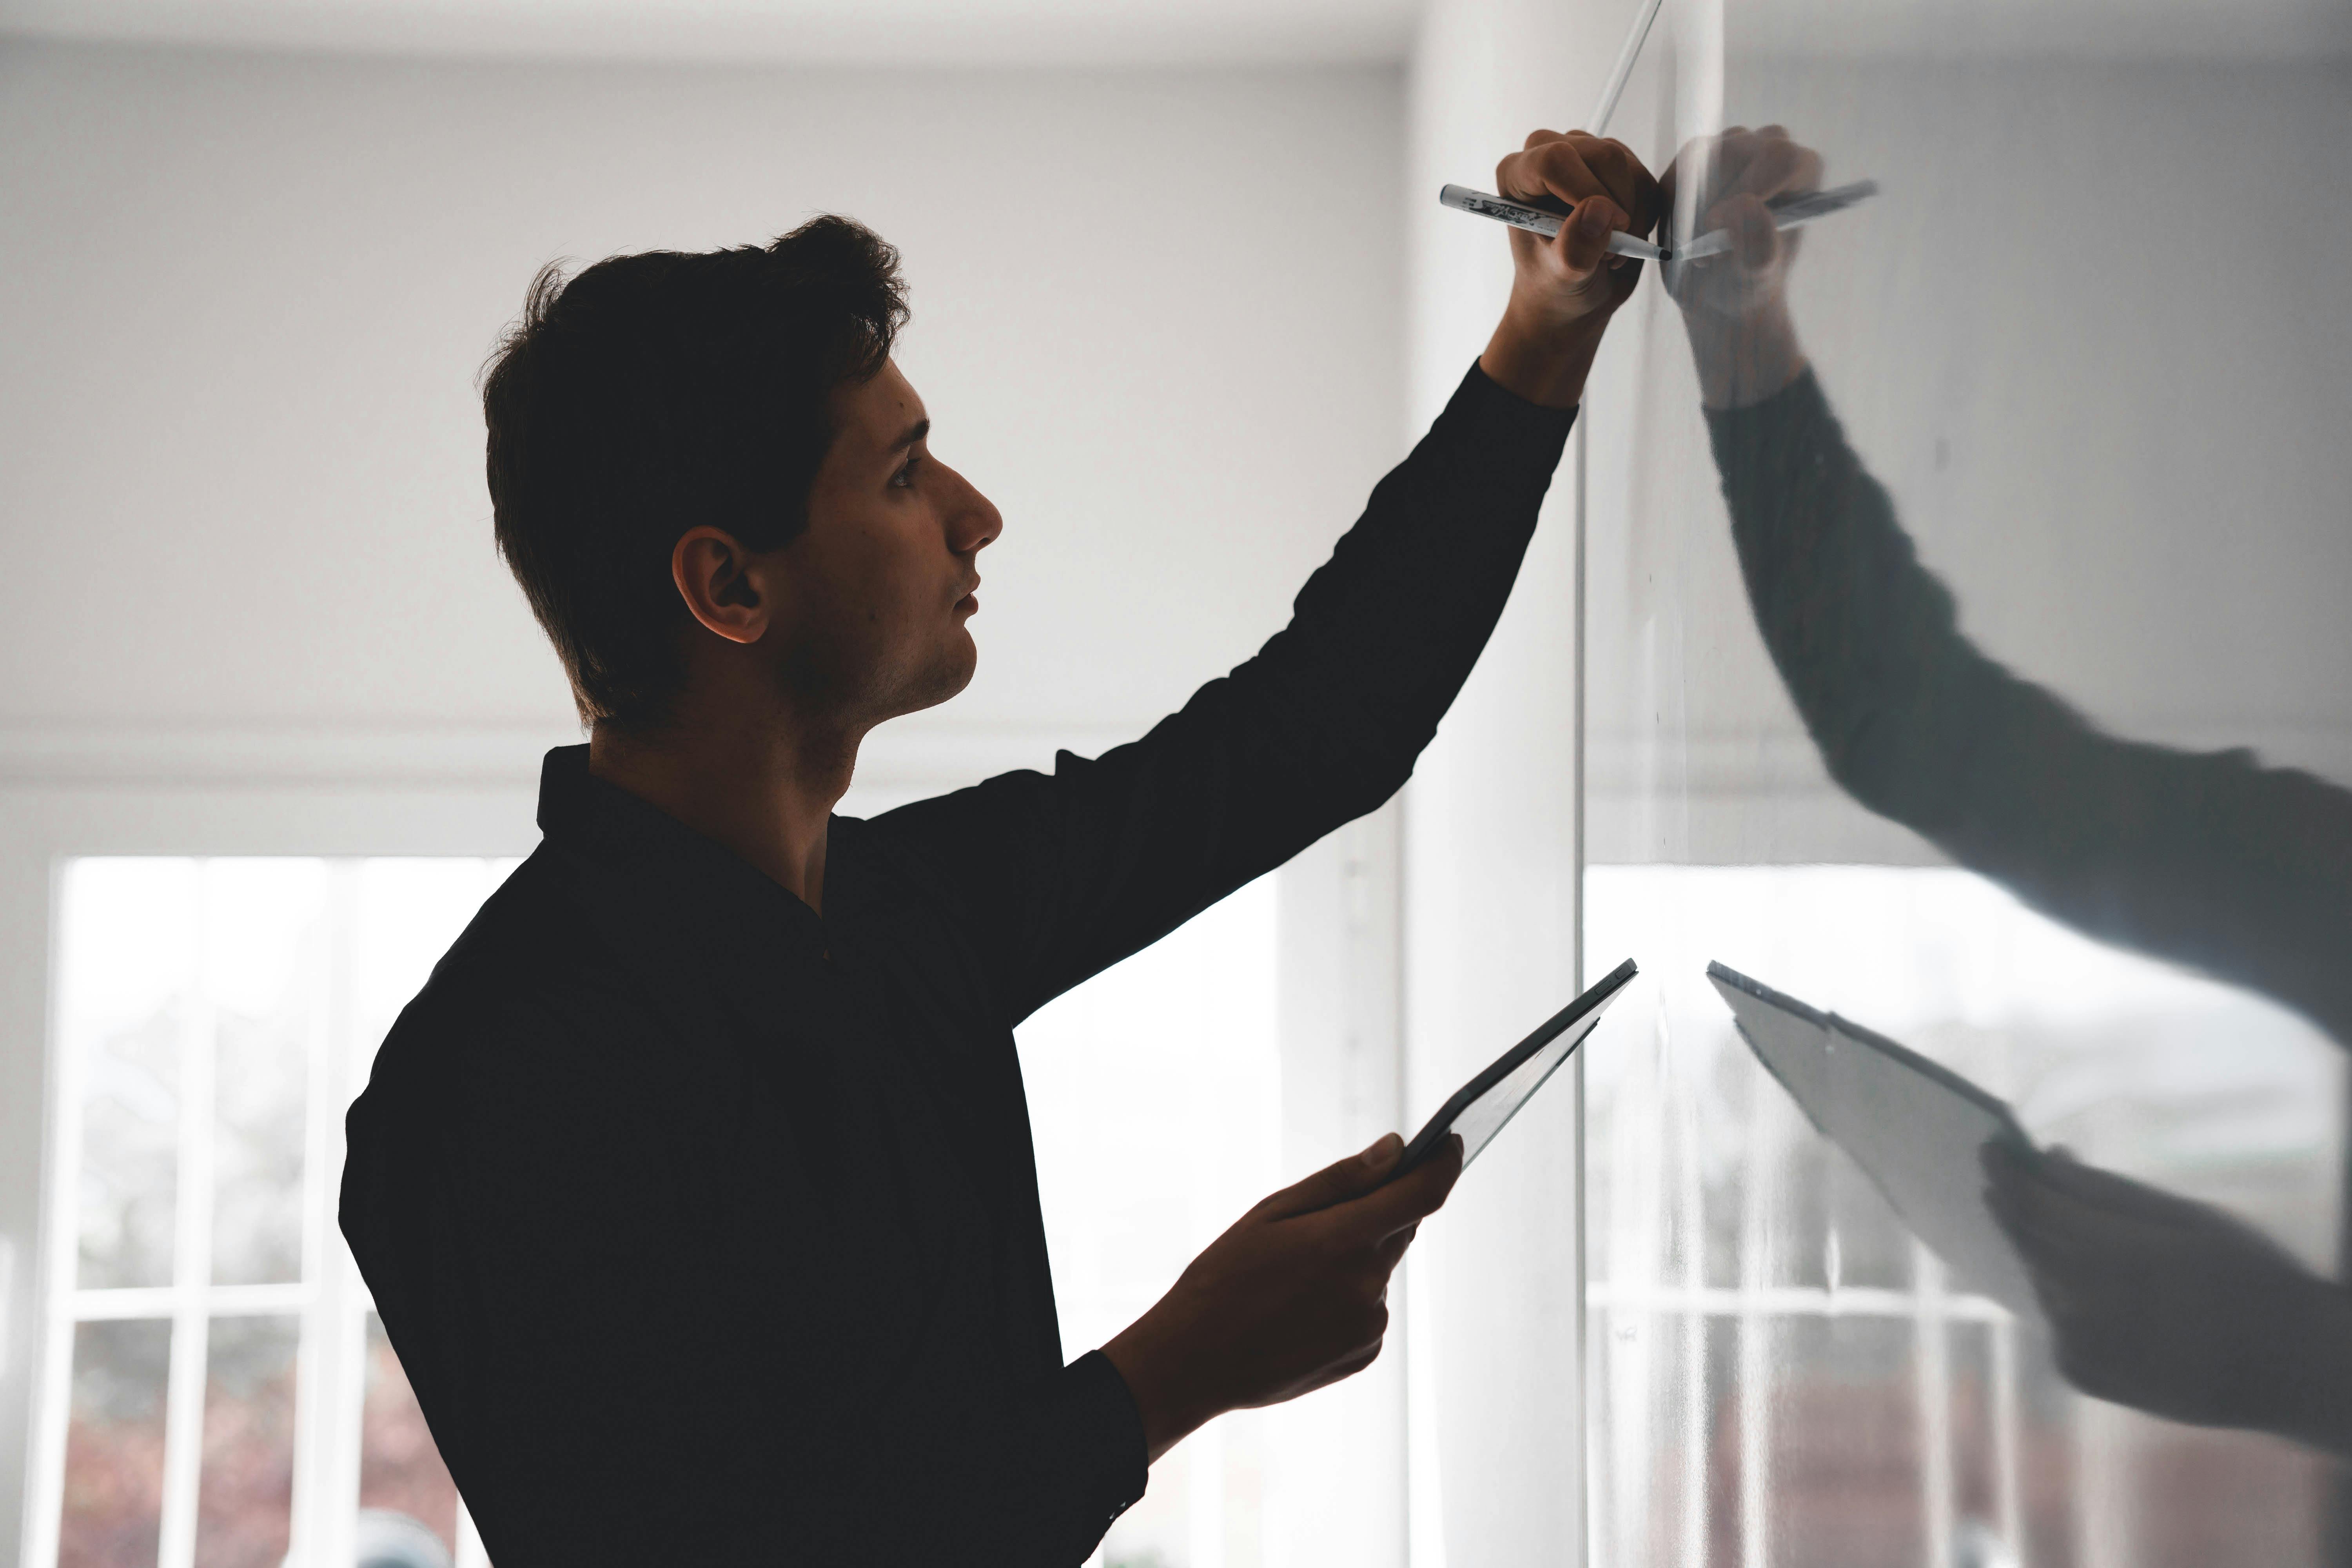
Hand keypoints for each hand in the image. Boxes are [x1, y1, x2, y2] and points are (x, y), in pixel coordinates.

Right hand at [1103, 1131, 1462, 1461]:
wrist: (1196, 1361)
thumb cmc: (1224, 1277)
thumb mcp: (1272, 1213)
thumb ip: (1342, 1180)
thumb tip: (1396, 1150)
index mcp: (1344, 1240)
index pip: (1423, 1193)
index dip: (1445, 1162)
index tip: (1452, 1141)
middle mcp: (1367, 1284)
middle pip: (1399, 1229)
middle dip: (1376, 1213)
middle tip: (1322, 1221)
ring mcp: (1369, 1324)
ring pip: (1380, 1270)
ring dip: (1355, 1260)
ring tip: (1295, 1278)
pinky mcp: (1365, 1353)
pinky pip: (1370, 1308)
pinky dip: (1348, 1297)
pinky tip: (1301, 1308)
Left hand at [1479, 130, 1659, 408]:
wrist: (1572, 306)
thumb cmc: (1556, 296)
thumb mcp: (1565, 280)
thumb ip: (1575, 248)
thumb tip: (1596, 214)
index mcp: (1516, 176)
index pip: (1552, 156)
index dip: (1582, 188)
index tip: (1602, 227)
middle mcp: (1544, 156)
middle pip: (1596, 151)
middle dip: (1612, 203)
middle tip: (1610, 249)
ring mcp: (1581, 156)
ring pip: (1625, 159)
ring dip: (1632, 209)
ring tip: (1615, 250)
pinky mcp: (1614, 167)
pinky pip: (1646, 173)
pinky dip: (1648, 208)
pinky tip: (1630, 238)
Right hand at [1659, 125, 1821, 406]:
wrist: (1720, 306)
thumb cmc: (1744, 294)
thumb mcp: (1753, 275)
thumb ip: (1757, 242)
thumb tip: (1744, 209)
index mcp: (1801, 171)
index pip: (1780, 156)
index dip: (1752, 185)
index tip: (1727, 223)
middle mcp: (1773, 151)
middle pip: (1741, 147)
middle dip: (1719, 192)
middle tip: (1705, 235)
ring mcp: (1736, 153)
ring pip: (1706, 153)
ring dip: (1693, 195)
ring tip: (1693, 238)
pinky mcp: (1698, 162)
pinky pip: (1678, 166)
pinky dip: (1672, 196)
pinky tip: (1677, 229)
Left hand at [1983, 1141, 2351, 1454]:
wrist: (2287, 1369)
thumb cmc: (2246, 1279)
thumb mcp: (2184, 1218)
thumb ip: (2105, 1192)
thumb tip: (2049, 1160)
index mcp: (2111, 1257)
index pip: (2033, 1204)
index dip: (2006, 1172)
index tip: (1988, 1146)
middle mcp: (2082, 1305)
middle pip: (2027, 1242)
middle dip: (2014, 1205)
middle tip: (2005, 1174)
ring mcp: (2076, 1346)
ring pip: (2040, 1280)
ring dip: (2042, 1250)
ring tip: (2051, 1221)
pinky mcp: (2078, 1373)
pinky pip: (2056, 1319)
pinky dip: (2062, 1295)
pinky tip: (2083, 1281)